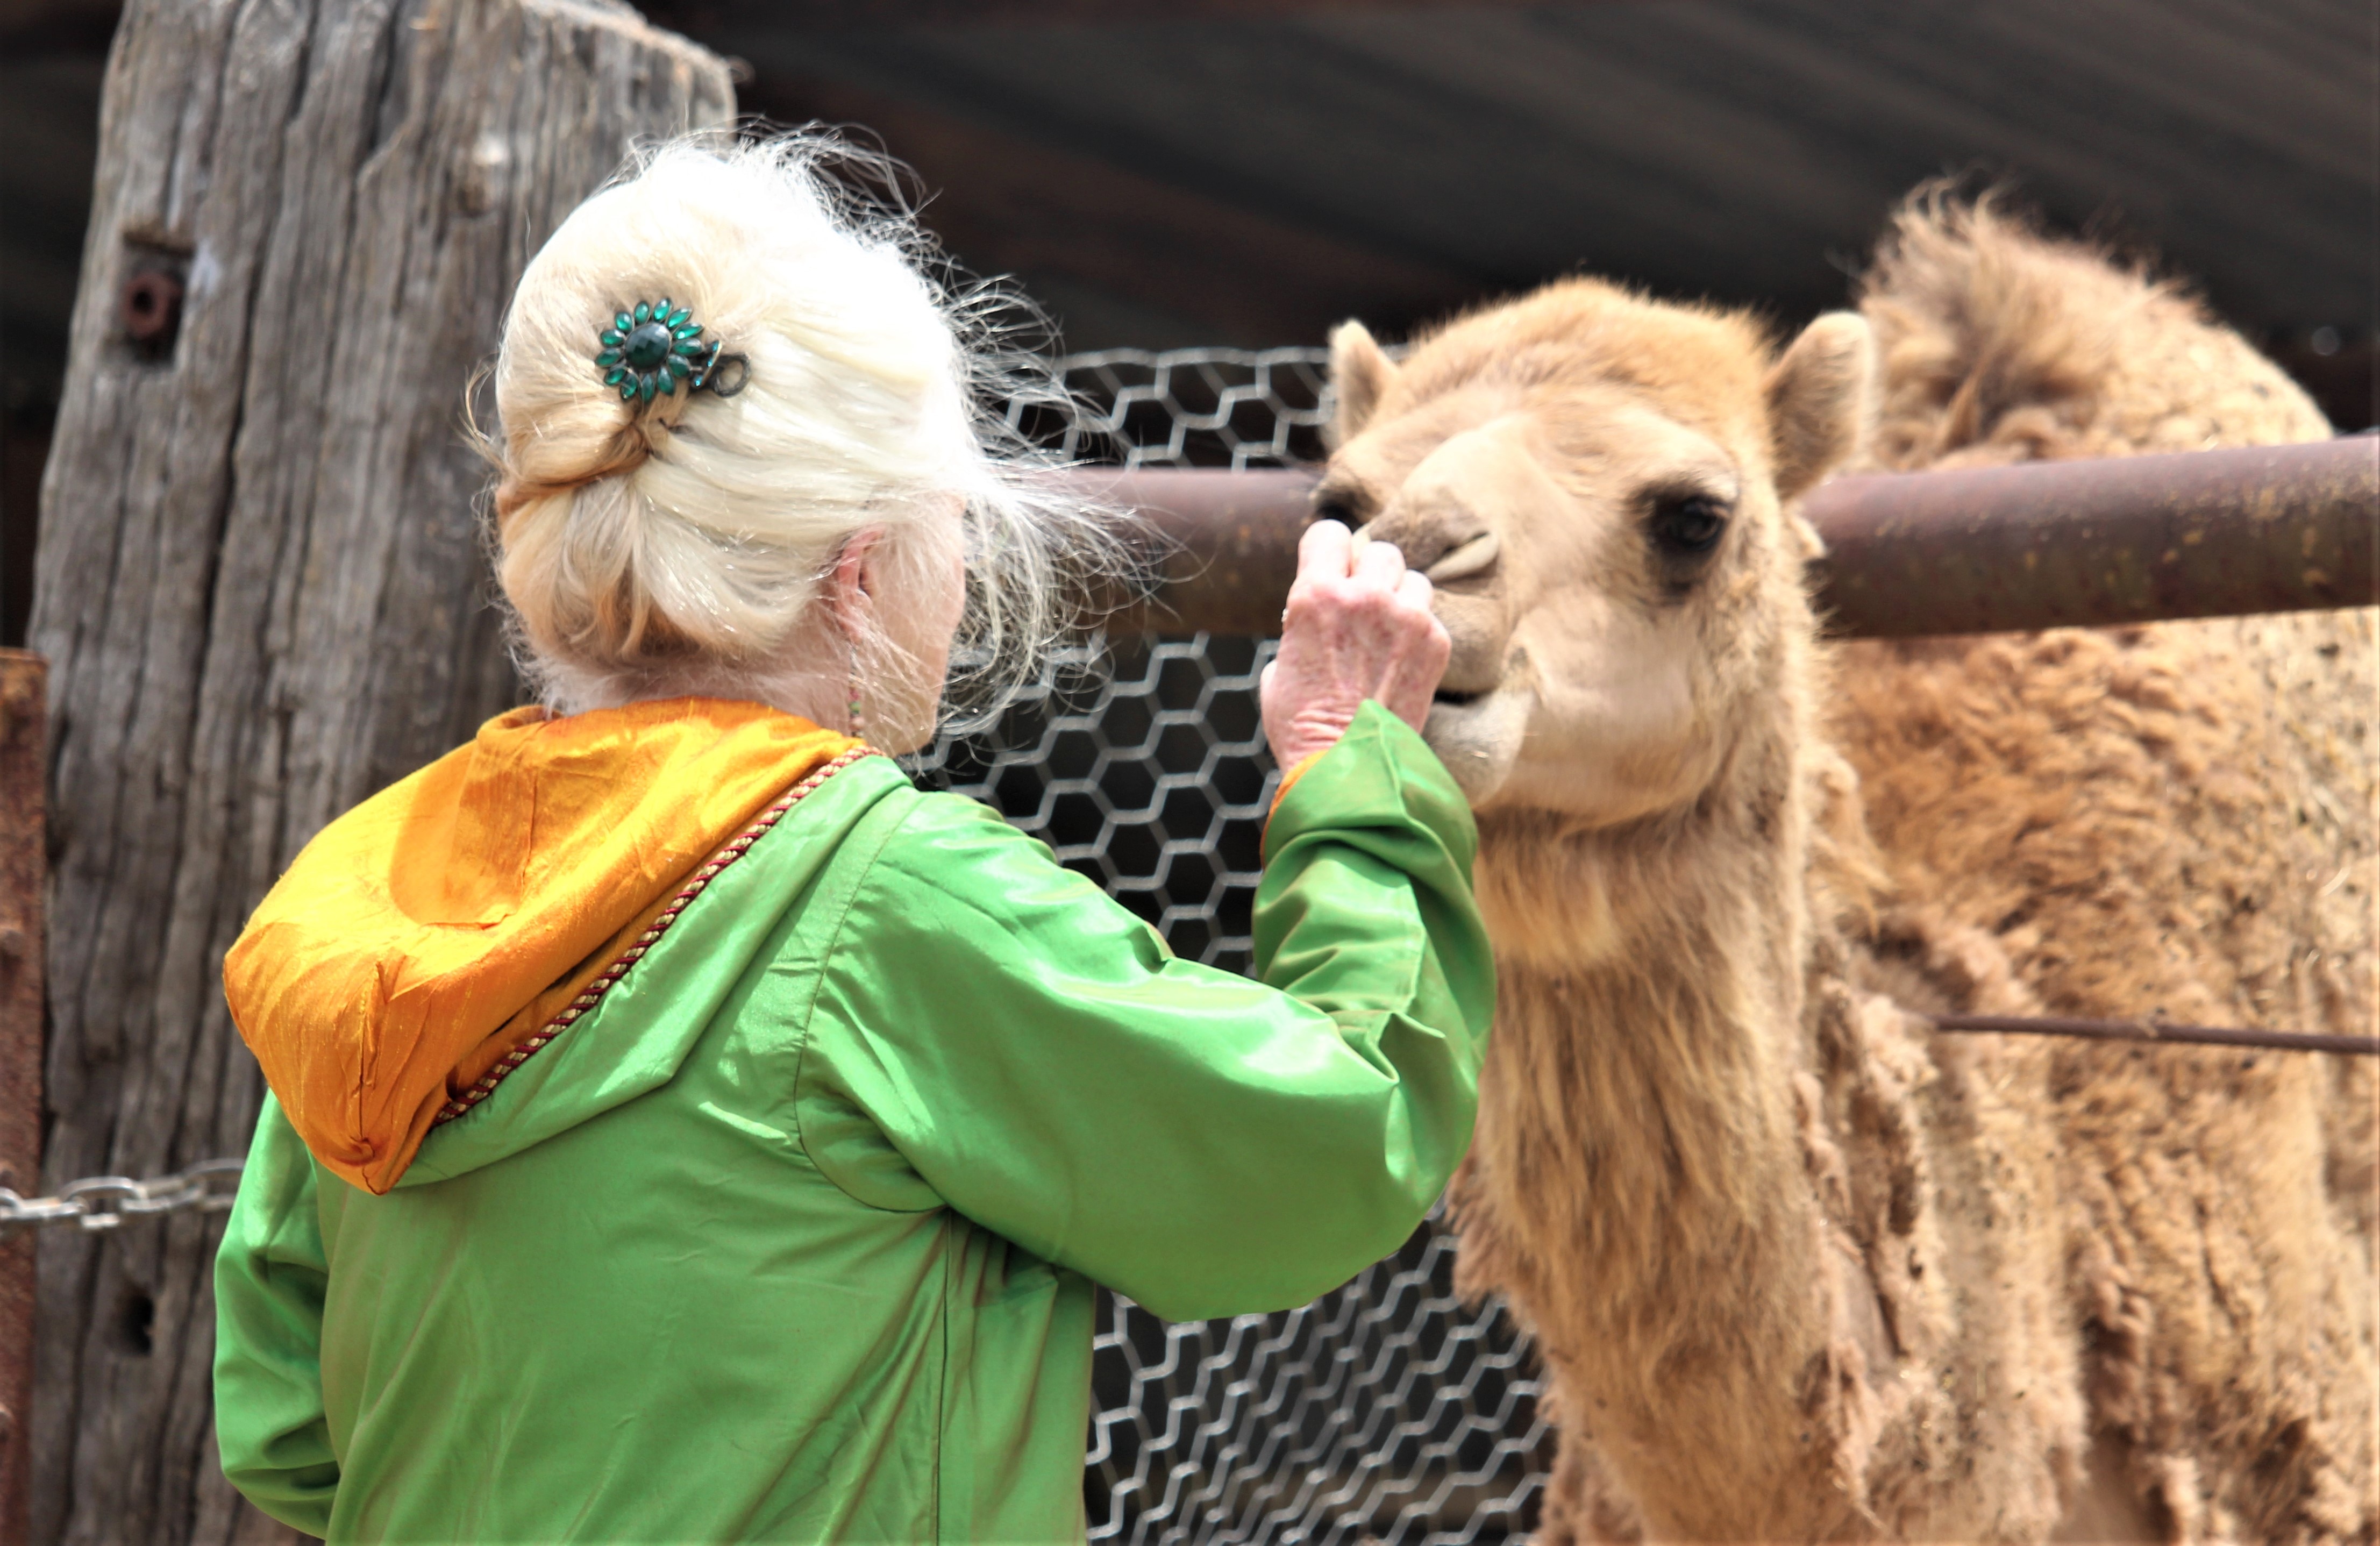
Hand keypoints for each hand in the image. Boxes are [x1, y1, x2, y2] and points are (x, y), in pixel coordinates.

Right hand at [1260, 520, 1451, 768]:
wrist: (1348, 768)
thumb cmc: (1301, 724)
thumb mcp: (1281, 665)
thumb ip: (1303, 624)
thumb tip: (1314, 614)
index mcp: (1316, 595)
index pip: (1330, 533)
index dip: (1328, 552)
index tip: (1330, 571)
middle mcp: (1364, 596)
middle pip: (1379, 550)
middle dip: (1369, 575)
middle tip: (1361, 608)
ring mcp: (1406, 617)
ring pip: (1412, 579)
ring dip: (1399, 599)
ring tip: (1385, 634)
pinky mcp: (1435, 642)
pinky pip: (1430, 616)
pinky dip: (1418, 633)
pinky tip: (1401, 663)